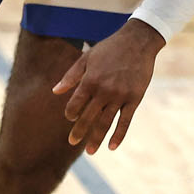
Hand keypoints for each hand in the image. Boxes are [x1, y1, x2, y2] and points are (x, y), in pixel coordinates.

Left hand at [53, 20, 163, 153]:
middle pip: (88, 117)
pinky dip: (118, 135)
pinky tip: (112, 146)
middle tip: (72, 143)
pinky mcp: (135, 98)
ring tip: (90, 151)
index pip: (76, 104)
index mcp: (90, 80)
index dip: (71, 113)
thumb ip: (71, 76)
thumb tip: (55, 91)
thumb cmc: (110, 48)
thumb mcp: (87, 58)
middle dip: (79, 131)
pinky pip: (125, 121)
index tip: (70, 118)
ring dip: (97, 138)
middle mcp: (104, 90)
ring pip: (106, 122)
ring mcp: (120, 96)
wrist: (138, 41)